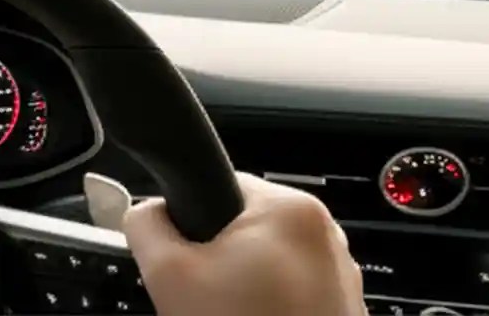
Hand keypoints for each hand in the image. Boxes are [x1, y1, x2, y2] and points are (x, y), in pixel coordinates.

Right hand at [123, 172, 365, 315]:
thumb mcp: (168, 274)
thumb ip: (145, 225)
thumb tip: (145, 211)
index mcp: (290, 208)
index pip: (219, 185)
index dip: (190, 222)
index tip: (189, 261)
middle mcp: (325, 232)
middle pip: (242, 226)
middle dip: (218, 258)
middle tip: (207, 296)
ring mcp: (341, 272)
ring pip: (266, 260)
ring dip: (243, 283)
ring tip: (234, 314)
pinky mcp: (343, 305)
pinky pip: (290, 288)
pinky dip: (269, 304)